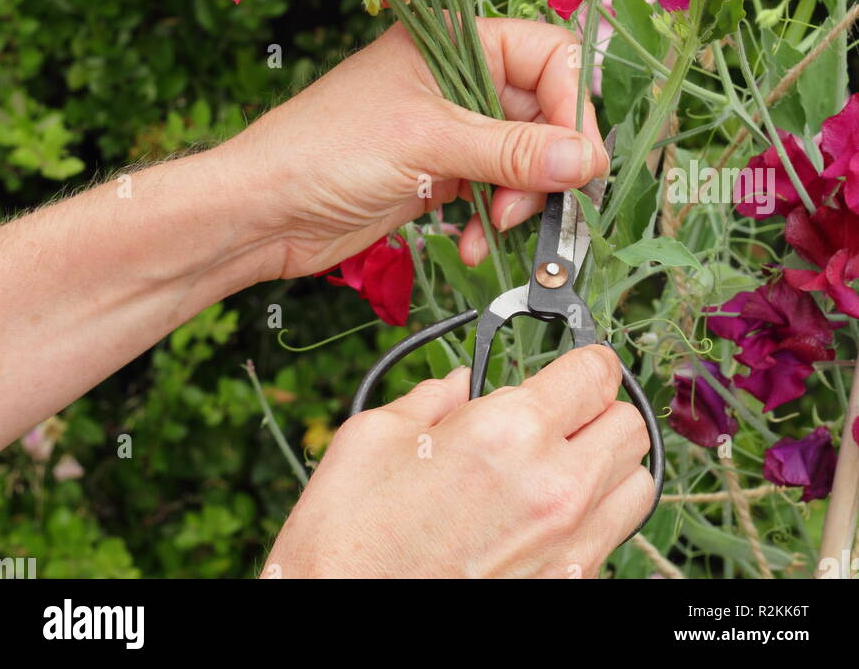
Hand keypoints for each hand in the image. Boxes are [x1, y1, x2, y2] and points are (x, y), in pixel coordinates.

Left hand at [226, 17, 608, 279]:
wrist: (261, 211)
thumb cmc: (326, 151)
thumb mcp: (427, 144)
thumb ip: (512, 151)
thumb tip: (585, 160)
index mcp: (456, 40)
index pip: (550, 57)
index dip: (571, 108)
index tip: (578, 162)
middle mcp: (458, 77)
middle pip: (543, 112)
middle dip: (544, 164)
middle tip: (529, 206)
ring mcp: (449, 127)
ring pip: (524, 158)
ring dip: (520, 200)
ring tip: (493, 227)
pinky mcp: (439, 172)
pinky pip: (495, 192)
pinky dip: (493, 221)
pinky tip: (470, 244)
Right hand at [261, 346, 652, 578]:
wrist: (340, 619)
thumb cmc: (348, 541)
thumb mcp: (374, 437)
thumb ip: (430, 398)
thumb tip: (458, 386)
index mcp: (508, 432)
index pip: (596, 371)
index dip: (584, 358)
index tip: (570, 365)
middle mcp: (553, 488)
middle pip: (630, 424)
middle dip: (599, 409)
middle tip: (560, 413)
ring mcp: (567, 547)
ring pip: (637, 483)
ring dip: (608, 464)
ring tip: (562, 463)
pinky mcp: (567, 588)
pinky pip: (612, 537)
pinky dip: (594, 516)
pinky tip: (545, 514)